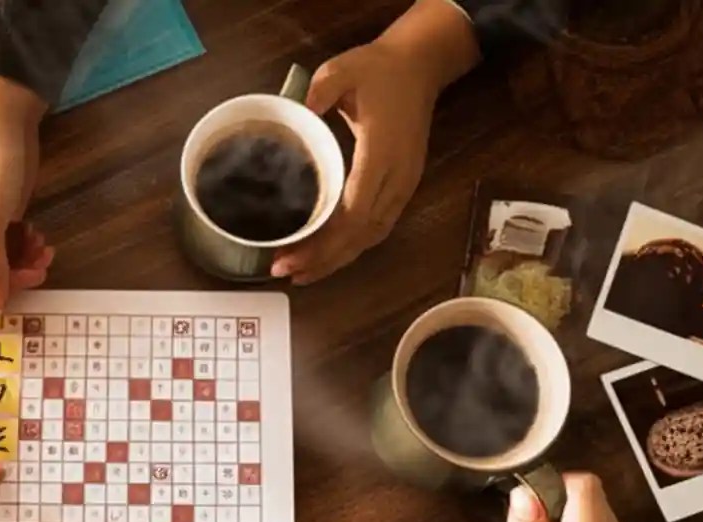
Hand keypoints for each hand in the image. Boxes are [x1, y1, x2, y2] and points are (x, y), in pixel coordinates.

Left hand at [271, 0, 478, 283]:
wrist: (420, 66)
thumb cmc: (379, 69)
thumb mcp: (344, 68)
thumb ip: (323, 88)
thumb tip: (300, 108)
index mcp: (381, 153)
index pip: (355, 212)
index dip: (324, 241)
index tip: (290, 255)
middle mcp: (397, 177)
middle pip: (361, 234)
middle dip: (323, 259)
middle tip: (283, 271)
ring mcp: (404, 185)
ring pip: (372, 236)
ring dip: (337, 259)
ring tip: (301, 274)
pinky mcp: (403, 186)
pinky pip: (378, 226)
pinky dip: (352, 246)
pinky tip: (328, 256)